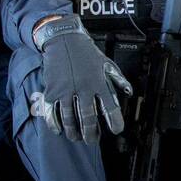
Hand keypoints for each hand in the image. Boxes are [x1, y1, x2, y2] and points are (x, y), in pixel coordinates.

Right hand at [34, 14, 132, 143]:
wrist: (63, 39)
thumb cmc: (87, 53)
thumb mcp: (107, 64)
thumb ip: (118, 79)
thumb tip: (129, 92)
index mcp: (99, 83)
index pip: (110, 107)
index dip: (114, 121)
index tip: (116, 130)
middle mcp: (83, 88)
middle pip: (88, 117)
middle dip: (91, 132)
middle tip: (92, 140)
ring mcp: (66, 90)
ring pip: (69, 118)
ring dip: (73, 131)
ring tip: (76, 138)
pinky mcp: (52, 90)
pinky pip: (51, 111)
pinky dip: (54, 123)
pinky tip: (58, 130)